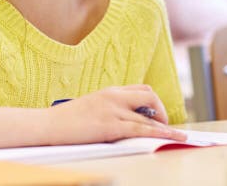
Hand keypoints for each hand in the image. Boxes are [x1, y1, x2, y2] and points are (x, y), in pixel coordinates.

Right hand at [44, 85, 186, 144]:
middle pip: (150, 96)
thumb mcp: (90, 107)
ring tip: (179, 135)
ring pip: (149, 116)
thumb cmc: (65, 120)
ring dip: (166, 127)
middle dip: (162, 111)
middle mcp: (114, 96)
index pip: (140, 89)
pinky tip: (170, 137)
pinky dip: (159, 134)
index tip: (159, 113)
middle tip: (165, 124)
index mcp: (109, 91)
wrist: (47, 125)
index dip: (154, 101)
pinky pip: (141, 130)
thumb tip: (125, 119)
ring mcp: (112, 110)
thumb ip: (108, 108)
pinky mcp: (110, 126)